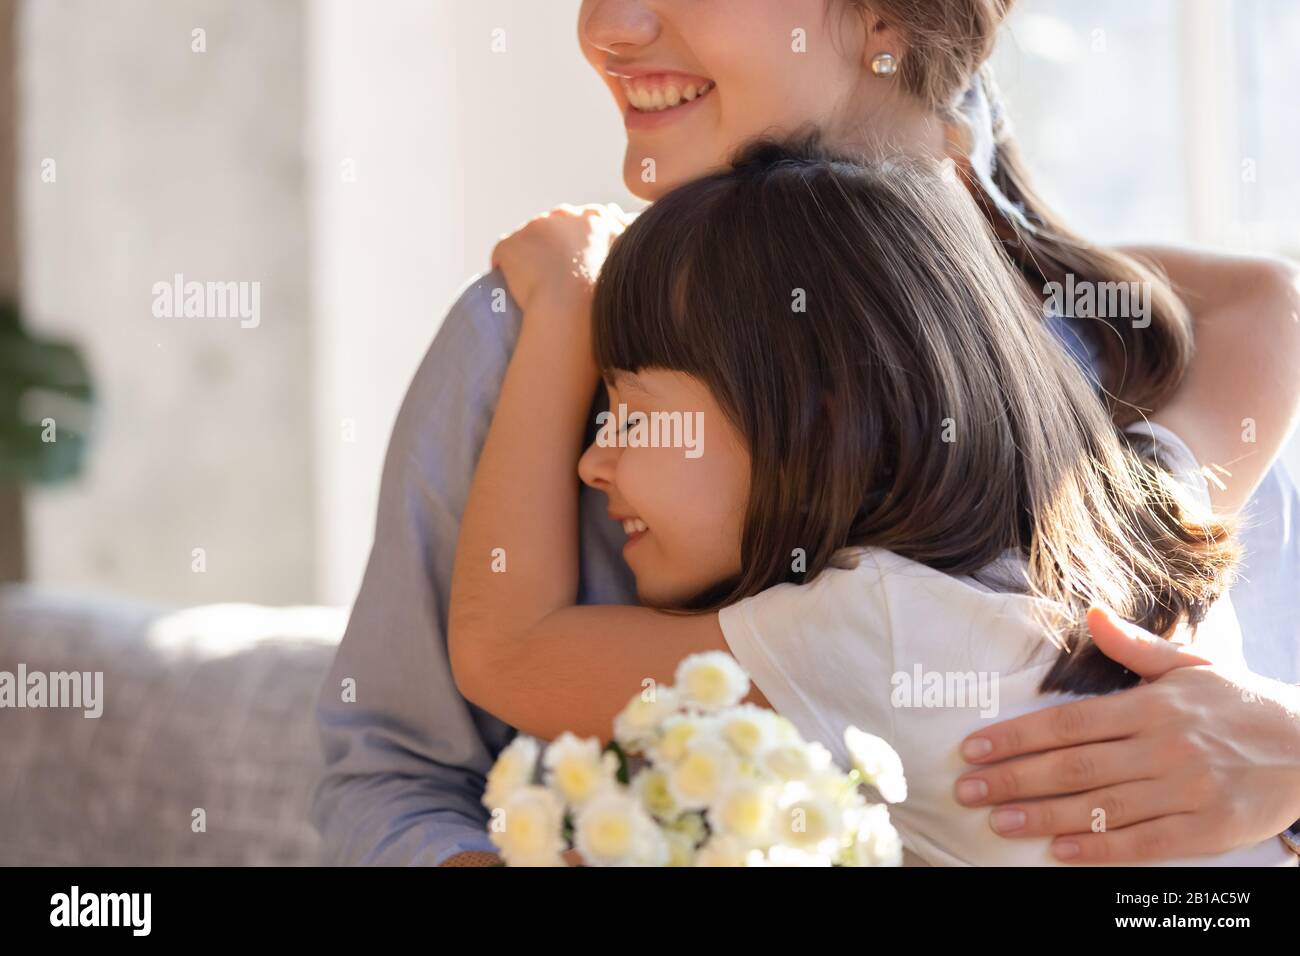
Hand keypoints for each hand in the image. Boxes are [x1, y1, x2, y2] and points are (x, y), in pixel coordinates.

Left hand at [491, 203, 632, 313]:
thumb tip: (622, 222)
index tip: (577, 265)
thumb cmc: (608, 295)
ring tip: (536, 288)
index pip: (584, 222)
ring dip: (529, 259)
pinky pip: (504, 256)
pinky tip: (515, 290)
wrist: (574, 309)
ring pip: (528, 241)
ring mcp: (534, 226)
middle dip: (552, 248)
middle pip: (554, 228)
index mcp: (596, 218)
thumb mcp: (632, 265)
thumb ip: (630, 241)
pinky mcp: (510, 243)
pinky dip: (507, 271)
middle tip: (556, 279)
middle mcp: (564, 215)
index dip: (578, 245)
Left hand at [954, 605, 1299, 862]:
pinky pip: (1145, 843)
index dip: (1018, 736)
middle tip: (967, 790)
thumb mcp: (1191, 664)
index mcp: (1151, 707)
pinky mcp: (1209, 830)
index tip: (975, 748)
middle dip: (1014, 778)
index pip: (1068, 722)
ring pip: (1101, 807)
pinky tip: (1060, 852)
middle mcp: (1163, 748)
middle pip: (1073, 767)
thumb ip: (1134, 646)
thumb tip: (1090, 613)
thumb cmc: (1241, 702)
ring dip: (1044, 816)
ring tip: (998, 821)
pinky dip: (1100, 849)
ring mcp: (1186, 791)